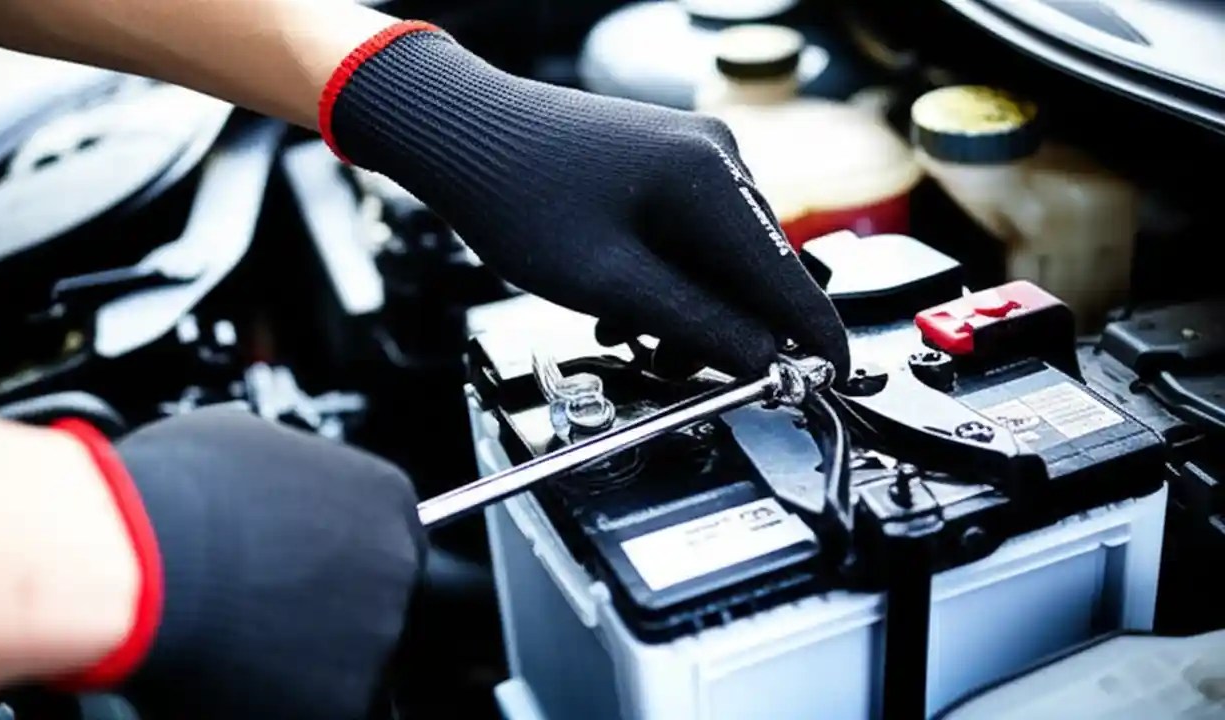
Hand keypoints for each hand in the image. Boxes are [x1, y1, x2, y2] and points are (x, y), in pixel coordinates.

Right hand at [57, 408, 425, 719]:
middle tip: (263, 611)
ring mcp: (376, 634)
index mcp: (385, 498)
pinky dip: (281, 699)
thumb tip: (269, 484)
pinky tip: (232, 674)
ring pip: (353, 659)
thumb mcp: (245, 441)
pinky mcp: (344, 698)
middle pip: (377, 600)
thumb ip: (288, 473)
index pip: (383, 540)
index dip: (335, 562)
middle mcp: (396, 564)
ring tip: (238, 642)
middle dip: (326, 609)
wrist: (131, 561)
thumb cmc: (172, 494)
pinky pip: (323, 703)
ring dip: (305, 657)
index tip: (300, 574)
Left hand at [320, 22, 850, 379]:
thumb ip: (696, 326)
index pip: (790, 278)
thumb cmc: (517, 194)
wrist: (460, 133)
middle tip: (676, 370)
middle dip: (724, 331)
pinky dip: (667, 279)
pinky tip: (620, 302)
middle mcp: (714, 160)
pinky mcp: (666, 164)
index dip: (814, 338)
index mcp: (711, 181)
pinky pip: (690, 238)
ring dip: (686, 309)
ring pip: (718, 261)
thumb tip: (764, 360)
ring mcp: (692, 157)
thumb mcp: (608, 283)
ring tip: (625, 331)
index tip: (827, 379)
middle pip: (754, 274)